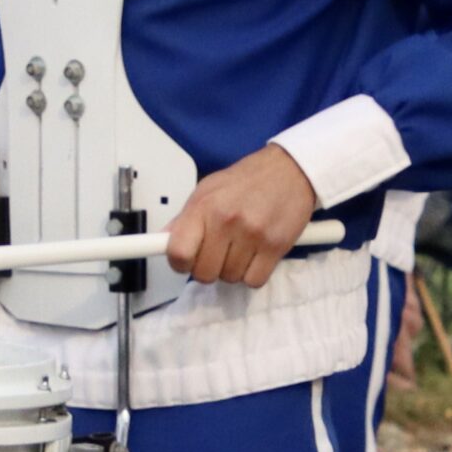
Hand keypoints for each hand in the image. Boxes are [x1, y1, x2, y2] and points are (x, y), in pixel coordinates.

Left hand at [166, 144, 316, 288]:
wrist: (290, 170)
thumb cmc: (247, 181)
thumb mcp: (207, 190)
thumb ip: (184, 218)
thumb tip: (162, 242)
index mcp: (204, 206)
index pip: (178, 252)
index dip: (179, 264)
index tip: (186, 261)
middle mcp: (226, 221)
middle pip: (204, 273)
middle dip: (208, 268)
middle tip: (218, 252)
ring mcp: (252, 235)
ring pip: (230, 278)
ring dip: (233, 269)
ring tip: (240, 248)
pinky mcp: (276, 246)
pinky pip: (254, 281)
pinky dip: (253, 274)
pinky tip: (255, 255)